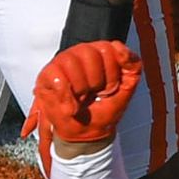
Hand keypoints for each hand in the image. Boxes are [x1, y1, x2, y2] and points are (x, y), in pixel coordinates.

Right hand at [23, 41, 139, 168]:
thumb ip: (132, 65)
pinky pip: (55, 76)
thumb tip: (119, 46)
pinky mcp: (46, 77)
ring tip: (82, 98)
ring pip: (69, 61)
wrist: (89, 132)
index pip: (107, 48)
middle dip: (97, 81)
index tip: (112, 88)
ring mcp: (61, 63)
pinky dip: (66, 95)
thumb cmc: (106, 107)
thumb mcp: (128, 87)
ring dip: (81, 87)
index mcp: (100, 52)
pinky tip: (72, 106)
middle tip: (95, 93)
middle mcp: (79, 53)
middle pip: (88, 52)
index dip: (113, 72)